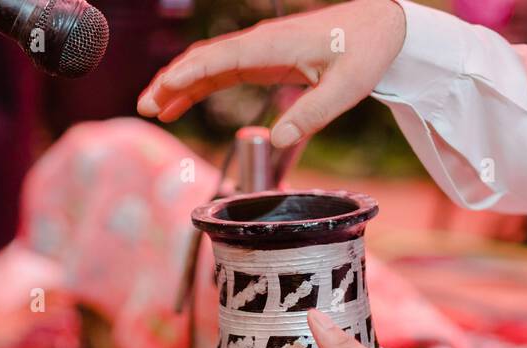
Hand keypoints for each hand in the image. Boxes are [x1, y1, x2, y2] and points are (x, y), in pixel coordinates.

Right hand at [137, 0, 407, 148]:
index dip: (189, 73)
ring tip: (152, 109)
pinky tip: (182, 102)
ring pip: (208, 64)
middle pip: (204, 59)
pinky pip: (223, 70)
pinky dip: (199, 85)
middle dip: (171, 81)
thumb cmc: (366, 53)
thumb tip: (278, 141)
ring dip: (178, 84)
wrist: (382, 28)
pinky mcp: (265, 58)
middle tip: (144, 107)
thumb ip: (312, 114)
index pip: (221, 57)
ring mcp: (260, 49)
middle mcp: (260, 42)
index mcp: (274, 45)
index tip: (163, 91)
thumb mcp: (346, 89)